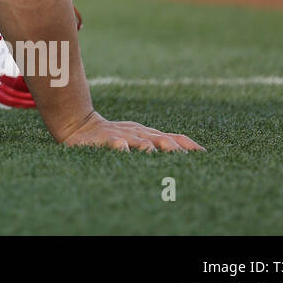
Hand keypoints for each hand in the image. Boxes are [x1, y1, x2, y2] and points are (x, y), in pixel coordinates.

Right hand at [59, 110, 202, 151]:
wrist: (78, 124)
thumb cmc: (112, 135)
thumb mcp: (136, 136)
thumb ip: (157, 143)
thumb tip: (187, 152)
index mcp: (148, 133)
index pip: (174, 137)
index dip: (189, 146)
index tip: (204, 156)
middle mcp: (138, 133)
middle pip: (161, 139)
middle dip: (174, 148)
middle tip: (186, 159)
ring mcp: (122, 135)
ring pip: (139, 141)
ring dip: (149, 147)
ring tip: (157, 154)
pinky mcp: (104, 138)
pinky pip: (113, 142)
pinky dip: (119, 147)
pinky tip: (122, 149)